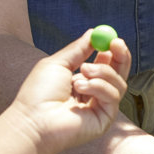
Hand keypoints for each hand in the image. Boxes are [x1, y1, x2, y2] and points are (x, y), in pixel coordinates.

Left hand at [9, 30, 131, 153]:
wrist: (33, 120)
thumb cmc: (38, 93)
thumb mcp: (58, 64)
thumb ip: (78, 49)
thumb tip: (93, 33)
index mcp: (82, 82)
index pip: (106, 66)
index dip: (112, 52)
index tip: (113, 38)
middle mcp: (94, 96)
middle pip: (119, 75)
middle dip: (120, 58)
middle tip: (117, 43)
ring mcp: (100, 108)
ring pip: (118, 83)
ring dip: (101, 73)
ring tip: (78, 76)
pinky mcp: (105, 119)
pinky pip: (113, 96)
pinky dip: (98, 87)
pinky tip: (79, 89)